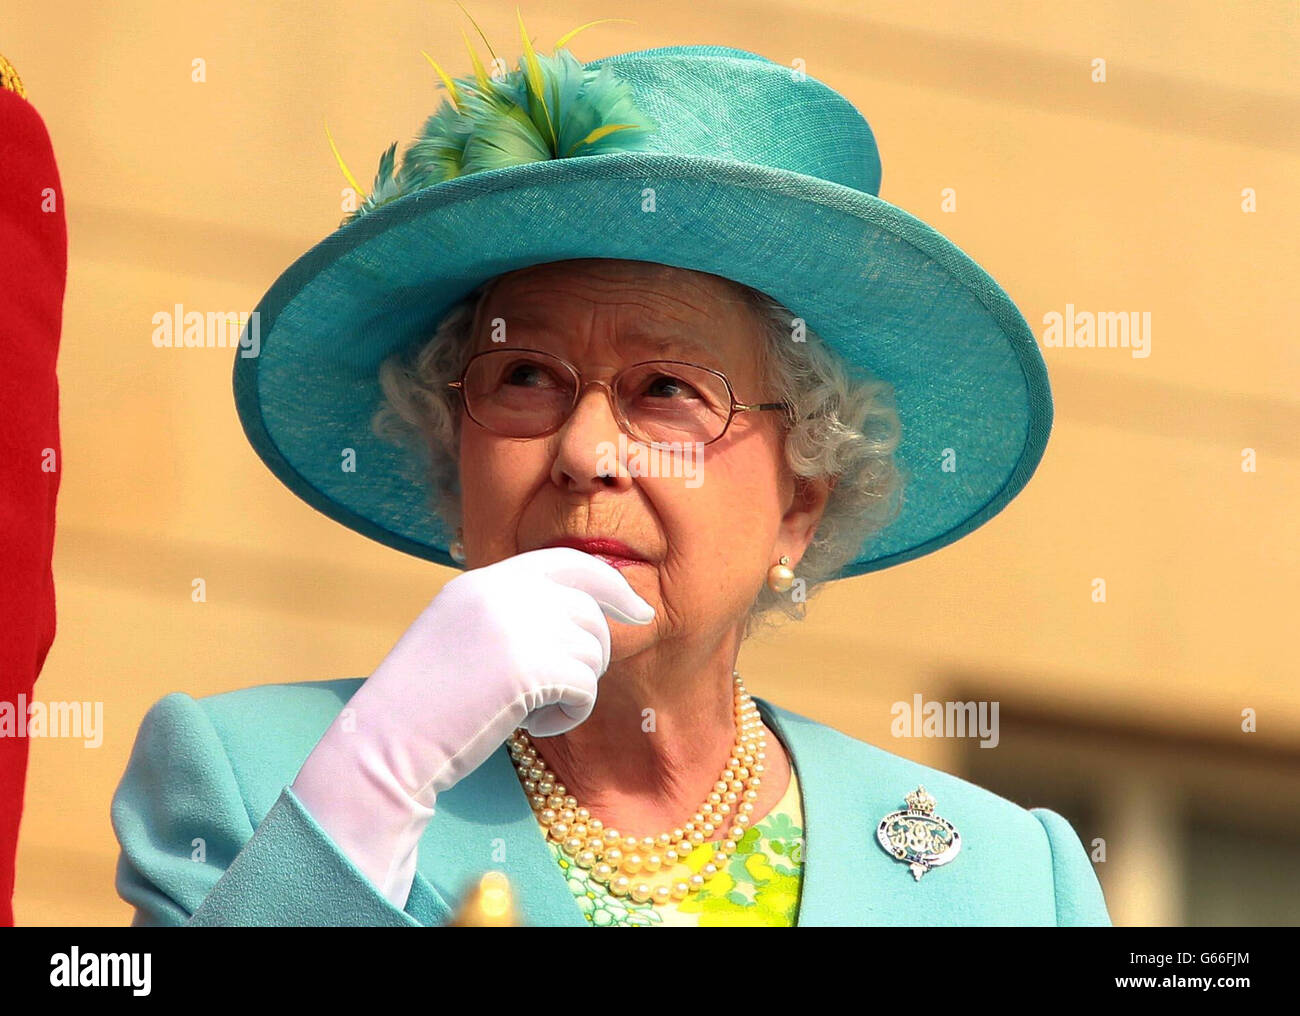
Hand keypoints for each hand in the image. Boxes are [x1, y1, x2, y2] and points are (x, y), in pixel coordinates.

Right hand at [290, 547, 654, 905]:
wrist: (382, 747)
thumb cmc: (422, 708)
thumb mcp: (458, 636)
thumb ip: (508, 615)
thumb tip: (580, 617)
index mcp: (480, 582)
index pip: (566, 563)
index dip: (610, 584)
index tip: (639, 610)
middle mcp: (500, 593)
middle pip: (588, 612)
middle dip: (590, 656)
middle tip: (558, 692)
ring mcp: (514, 626)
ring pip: (591, 651)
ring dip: (573, 691)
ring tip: (531, 711)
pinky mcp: (529, 667)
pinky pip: (584, 688)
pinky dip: (569, 715)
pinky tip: (532, 726)